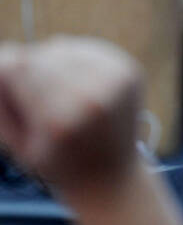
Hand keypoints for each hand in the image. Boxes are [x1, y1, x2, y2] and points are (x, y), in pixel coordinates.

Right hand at [0, 37, 143, 198]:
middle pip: (36, 56)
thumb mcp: (19, 143)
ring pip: (60, 47)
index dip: (5, 72)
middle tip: (31, 97)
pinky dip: (74, 61)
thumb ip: (3, 102)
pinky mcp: (129, 69)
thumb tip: (2, 61)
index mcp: (58, 121)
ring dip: (50, 63)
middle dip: (26, 71)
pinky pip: (86, 47)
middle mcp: (90, 96)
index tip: (5, 84)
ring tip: (58, 95)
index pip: (16, 66)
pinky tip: (78, 86)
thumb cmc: (57, 164)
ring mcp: (114, 80)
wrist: (111, 178)